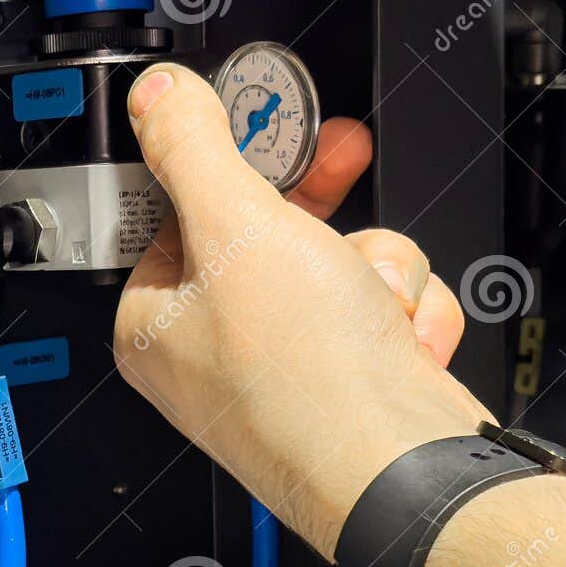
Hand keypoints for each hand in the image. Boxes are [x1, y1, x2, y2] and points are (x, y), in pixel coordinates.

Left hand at [112, 64, 491, 559]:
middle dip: (320, 209)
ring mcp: (286, 370)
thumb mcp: (236, 226)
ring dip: (374, 267)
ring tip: (374, 298)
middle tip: (342, 153)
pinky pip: (380, 305)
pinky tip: (404, 339)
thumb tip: (156, 97)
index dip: (230, 159)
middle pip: (265, 229)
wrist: (409, 470)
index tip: (262, 123)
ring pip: (337, 259)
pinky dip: (403, 312)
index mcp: (157, 321)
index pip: (179, 208)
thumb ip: (193, 146)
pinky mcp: (351, 381)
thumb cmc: (307, 378)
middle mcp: (213, 352)